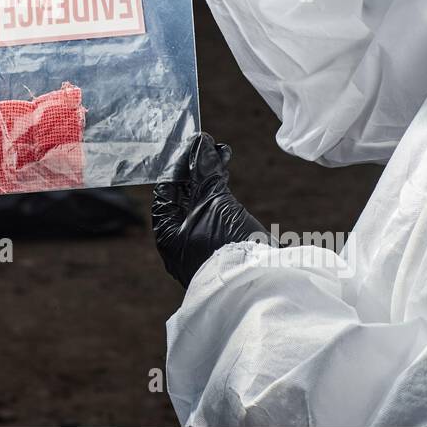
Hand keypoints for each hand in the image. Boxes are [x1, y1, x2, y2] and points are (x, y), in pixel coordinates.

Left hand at [153, 132, 271, 287]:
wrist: (261, 283)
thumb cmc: (227, 245)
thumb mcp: (213, 202)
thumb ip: (205, 172)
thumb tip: (201, 144)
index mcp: (166, 234)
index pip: (166, 191)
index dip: (179, 165)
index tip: (193, 145)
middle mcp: (180, 240)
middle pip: (184, 195)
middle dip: (198, 168)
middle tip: (212, 145)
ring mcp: (201, 243)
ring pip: (202, 201)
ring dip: (211, 175)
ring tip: (223, 153)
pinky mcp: (223, 244)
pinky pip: (216, 212)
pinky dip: (221, 191)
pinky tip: (225, 173)